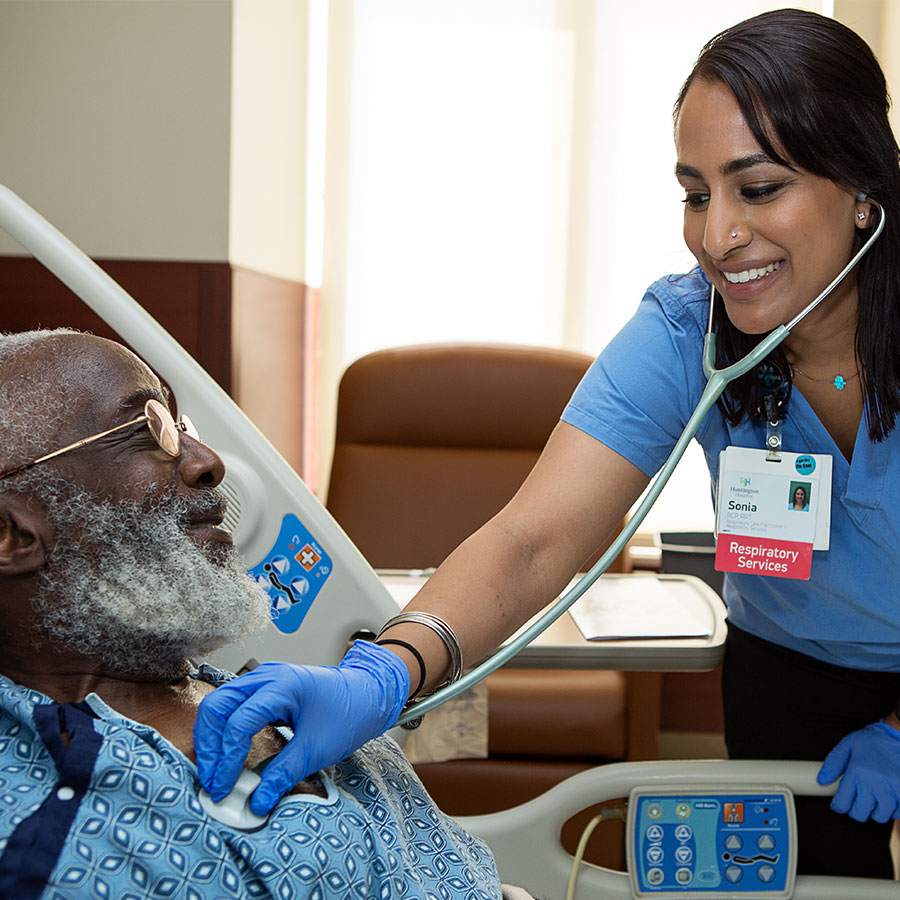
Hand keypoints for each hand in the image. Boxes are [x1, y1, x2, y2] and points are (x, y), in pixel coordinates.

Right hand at [193, 640, 409, 814]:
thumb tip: (257, 802)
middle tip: (212, 780)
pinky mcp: (264, 687)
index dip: (227, 758)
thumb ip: (283, 775)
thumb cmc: (349, 712)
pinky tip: (226, 753)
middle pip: (217, 706)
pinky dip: (222, 728)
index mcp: (283, 686)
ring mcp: (264, 678)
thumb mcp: (317, 749)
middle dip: (209, 745)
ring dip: (212, 737)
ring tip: (215, 771)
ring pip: (219, 703)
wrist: (368, 694)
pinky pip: (231, 704)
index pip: (239, 722)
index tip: (224, 787)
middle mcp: (268, 676)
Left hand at [817, 719, 899, 822]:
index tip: (839, 803)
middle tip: (857, 798)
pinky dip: (892, 809)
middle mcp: (875, 784)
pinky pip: (897, 813)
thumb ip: (834, 762)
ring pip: (879, 816)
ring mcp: (893, 792)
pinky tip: (888, 795)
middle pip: (860, 814)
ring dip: (875, 809)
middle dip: (855, 809)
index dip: (838, 805)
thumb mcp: (849, 745)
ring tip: (874, 795)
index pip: (842, 803)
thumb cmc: (876, 740)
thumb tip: (822, 780)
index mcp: (858, 772)